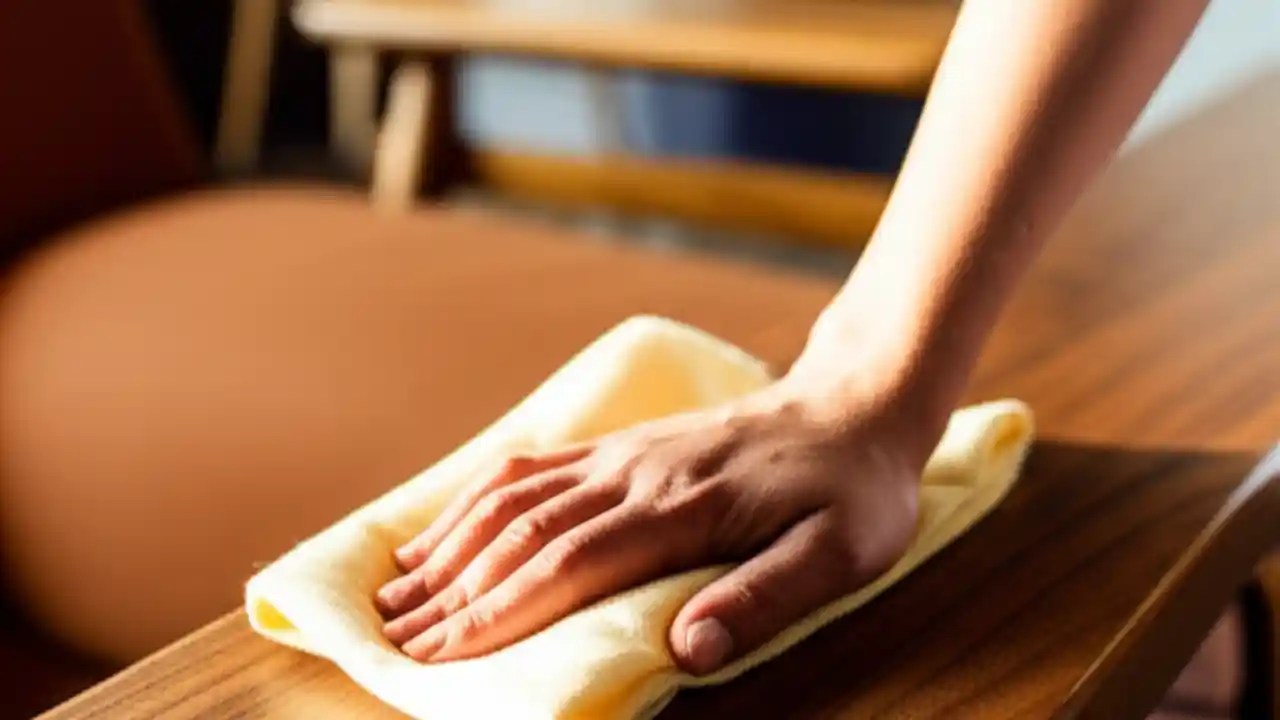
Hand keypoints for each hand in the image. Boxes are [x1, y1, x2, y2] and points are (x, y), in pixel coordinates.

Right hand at [374, 382, 932, 674]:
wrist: (855, 405)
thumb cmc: (855, 491)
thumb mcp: (841, 554)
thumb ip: (765, 599)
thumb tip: (686, 652)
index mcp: (682, 509)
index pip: (569, 565)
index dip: (500, 614)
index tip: (440, 658)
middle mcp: (635, 476)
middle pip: (524, 533)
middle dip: (453, 591)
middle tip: (391, 638)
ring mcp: (623, 454)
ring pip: (515, 495)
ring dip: (450, 544)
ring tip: (395, 589)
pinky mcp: (623, 445)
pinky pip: (534, 466)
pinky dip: (478, 499)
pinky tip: (448, 525)